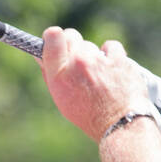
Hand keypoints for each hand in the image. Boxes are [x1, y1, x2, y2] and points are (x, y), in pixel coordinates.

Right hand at [38, 27, 153, 141]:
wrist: (120, 125)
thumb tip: (40, 53)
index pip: (52, 36)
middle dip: (72, 45)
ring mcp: (99, 61)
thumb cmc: (89, 115)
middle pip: (71, 35)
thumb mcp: (61, 98)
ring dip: (92, 55)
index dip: (53, 37)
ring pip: (90, 45)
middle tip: (77, 61)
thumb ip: (50, 73)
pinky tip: (111, 68)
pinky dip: (110, 54)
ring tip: (97, 76)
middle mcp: (78, 64)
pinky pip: (110, 46)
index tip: (56, 43)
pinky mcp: (119, 60)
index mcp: (60, 75)